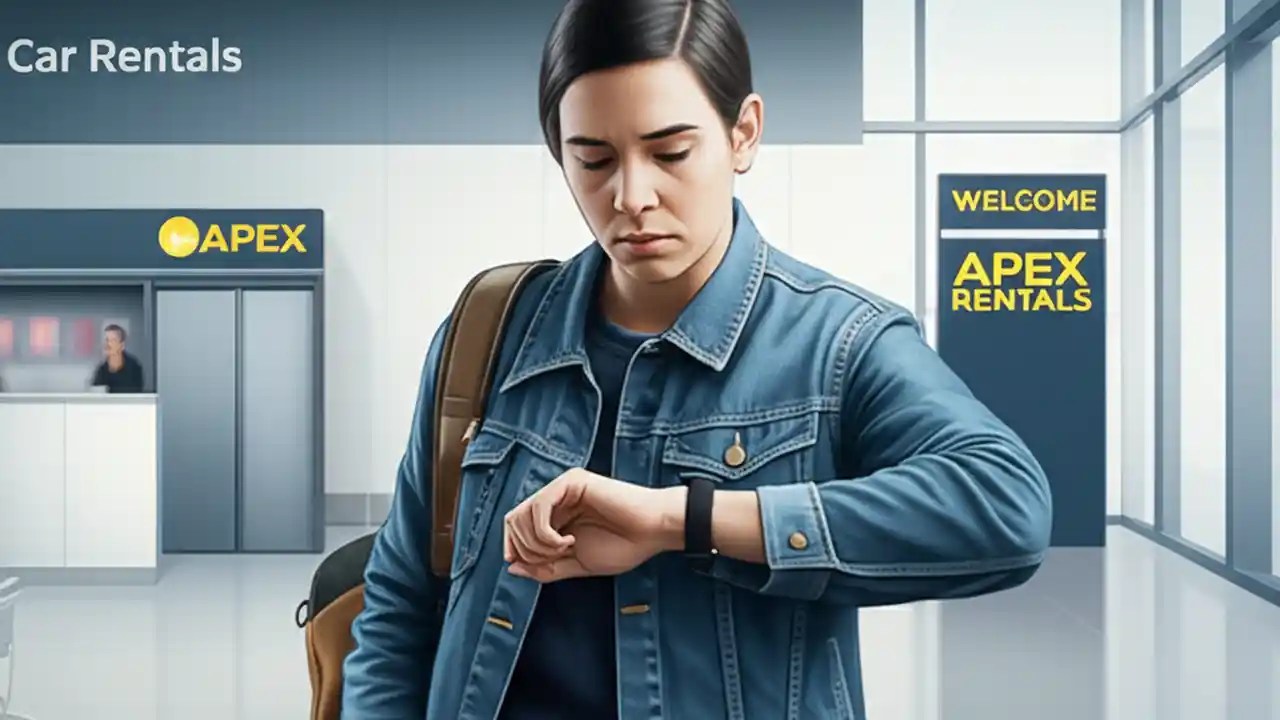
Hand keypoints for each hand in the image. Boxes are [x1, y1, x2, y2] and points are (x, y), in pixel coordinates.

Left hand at [502, 468, 684, 582]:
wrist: (652, 532)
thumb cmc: (622, 546)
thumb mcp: (576, 564)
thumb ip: (545, 567)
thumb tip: (512, 568)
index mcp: (555, 516)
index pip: (515, 528)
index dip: (513, 549)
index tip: (526, 567)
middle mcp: (555, 498)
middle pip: (513, 521)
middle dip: (526, 549)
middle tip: (553, 559)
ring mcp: (562, 488)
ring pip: (522, 515)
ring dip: (537, 543)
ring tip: (565, 550)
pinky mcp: (571, 482)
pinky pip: (539, 506)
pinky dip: (545, 532)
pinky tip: (568, 541)